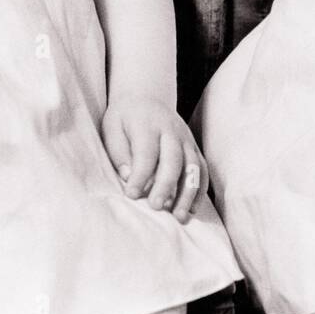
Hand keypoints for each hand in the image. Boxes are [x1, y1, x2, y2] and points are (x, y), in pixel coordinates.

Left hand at [100, 93, 206, 223]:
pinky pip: (202, 169)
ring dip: (188, 193)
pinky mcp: (194, 147)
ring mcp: (186, 139)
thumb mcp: (112, 127)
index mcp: (148, 125)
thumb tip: (127, 176)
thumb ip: (119, 151)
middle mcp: (171, 131)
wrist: (146, 97)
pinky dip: (200, 190)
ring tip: (180, 217)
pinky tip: (192, 208)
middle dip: (166, 185)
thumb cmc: (125, 117)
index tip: (131, 195)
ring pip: (194, 167)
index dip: (140, 175)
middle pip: (173, 160)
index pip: (146, 153)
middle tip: (155, 207)